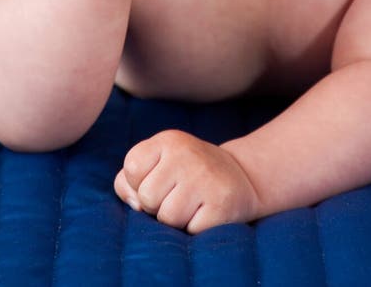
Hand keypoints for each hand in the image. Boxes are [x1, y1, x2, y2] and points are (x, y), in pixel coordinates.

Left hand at [114, 129, 260, 232]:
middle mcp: (186, 154)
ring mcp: (205, 178)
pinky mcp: (221, 204)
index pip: (132, 168)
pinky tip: (206, 213)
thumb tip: (134, 204)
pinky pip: (189, 231)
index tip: (159, 180)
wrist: (241, 177)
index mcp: (168, 140)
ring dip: (176, 220)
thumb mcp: (158, 164)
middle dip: (156, 205)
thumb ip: (129, 181)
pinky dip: (194, 229)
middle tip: (178, 195)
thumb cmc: (187, 175)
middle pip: (147, 196)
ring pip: (167, 218)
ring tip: (192, 205)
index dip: (138, 184)